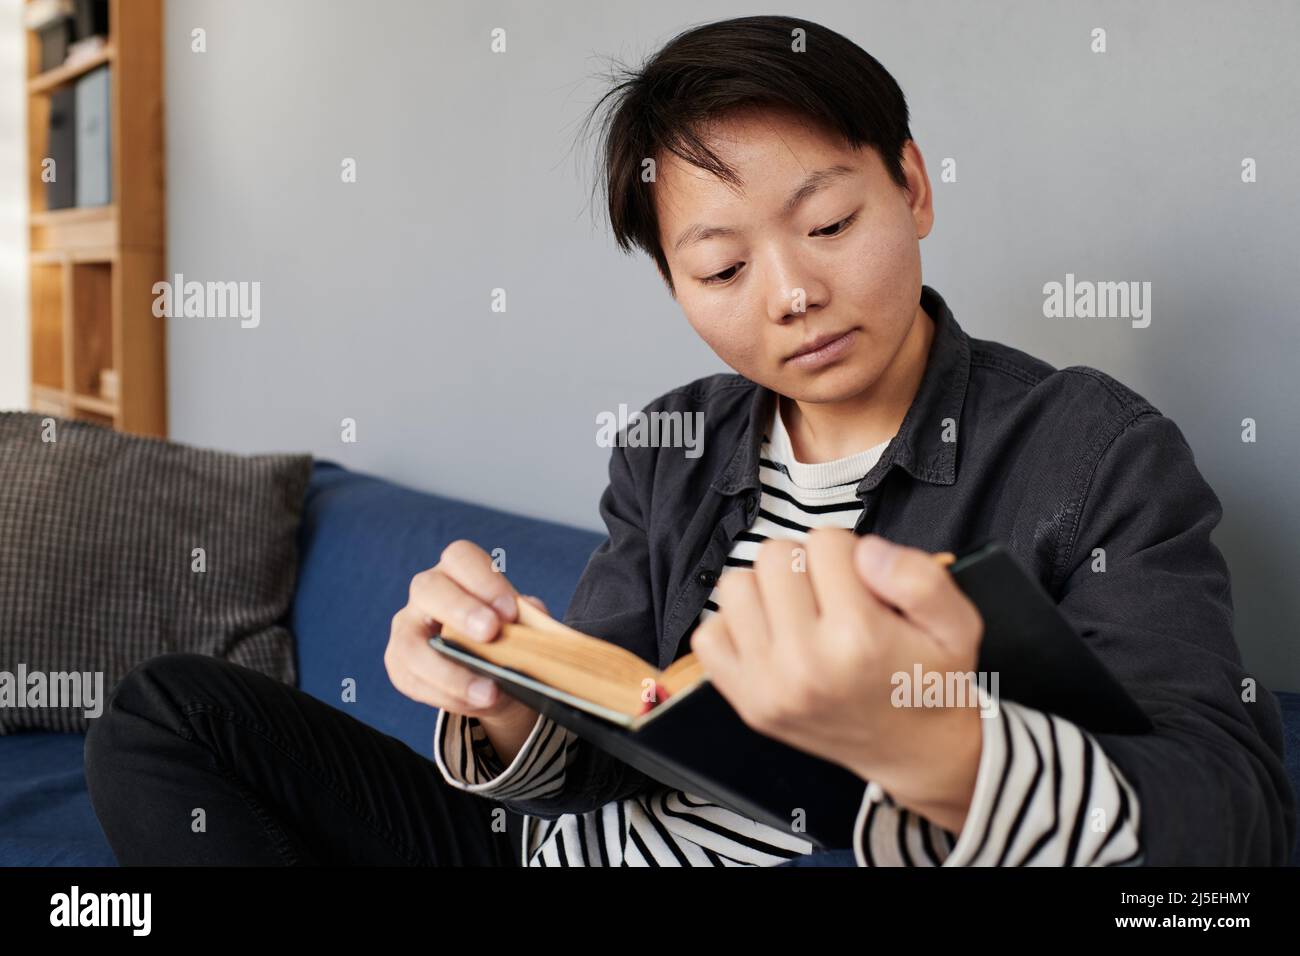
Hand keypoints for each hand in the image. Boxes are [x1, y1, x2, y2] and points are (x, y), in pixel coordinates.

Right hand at [386, 540, 541, 745]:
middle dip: (460, 610)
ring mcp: (407, 627)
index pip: (461, 557)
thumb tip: (536, 615)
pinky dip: (447, 696)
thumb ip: (529, 618)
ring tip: (489, 692)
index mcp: (458, 571)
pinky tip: (474, 703)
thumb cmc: (508, 638)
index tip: (511, 611)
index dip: (484, 581)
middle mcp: (427, 592)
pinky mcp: (400, 664)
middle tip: (491, 633)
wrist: (493, 676)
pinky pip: (413, 680)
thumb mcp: (523, 625)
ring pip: (412, 645)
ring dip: (451, 672)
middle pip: (428, 588)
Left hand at [689, 530, 985, 831]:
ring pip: (736, 586)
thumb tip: (865, 550)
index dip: (848, 553)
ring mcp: (768, 685)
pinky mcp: (745, 701)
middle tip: (832, 596)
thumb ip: (922, 577)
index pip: (826, 541)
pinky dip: (735, 628)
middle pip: (775, 556)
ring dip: (767, 590)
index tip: (863, 585)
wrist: (914, 750)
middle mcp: (806, 662)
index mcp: (858, 638)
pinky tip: (772, 637)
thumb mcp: (958, 624)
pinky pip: (708, 636)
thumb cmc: (929, 681)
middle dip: (805, 565)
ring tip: (801, 612)